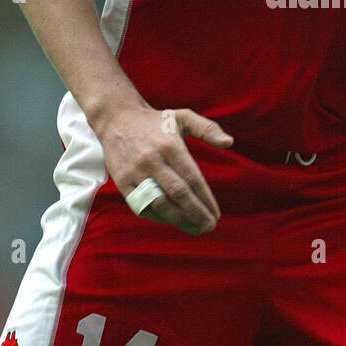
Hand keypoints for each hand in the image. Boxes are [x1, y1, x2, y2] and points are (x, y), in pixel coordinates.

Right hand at [97, 104, 232, 234]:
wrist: (116, 118)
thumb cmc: (155, 121)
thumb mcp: (183, 117)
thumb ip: (208, 129)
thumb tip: (230, 142)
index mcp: (170, 145)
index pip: (192, 179)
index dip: (206, 199)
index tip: (216, 214)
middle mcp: (152, 160)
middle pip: (178, 194)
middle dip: (196, 214)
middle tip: (210, 226)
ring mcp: (135, 172)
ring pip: (159, 204)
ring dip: (179, 220)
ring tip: (195, 228)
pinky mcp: (122, 181)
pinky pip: (141, 205)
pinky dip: (158, 216)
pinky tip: (172, 219)